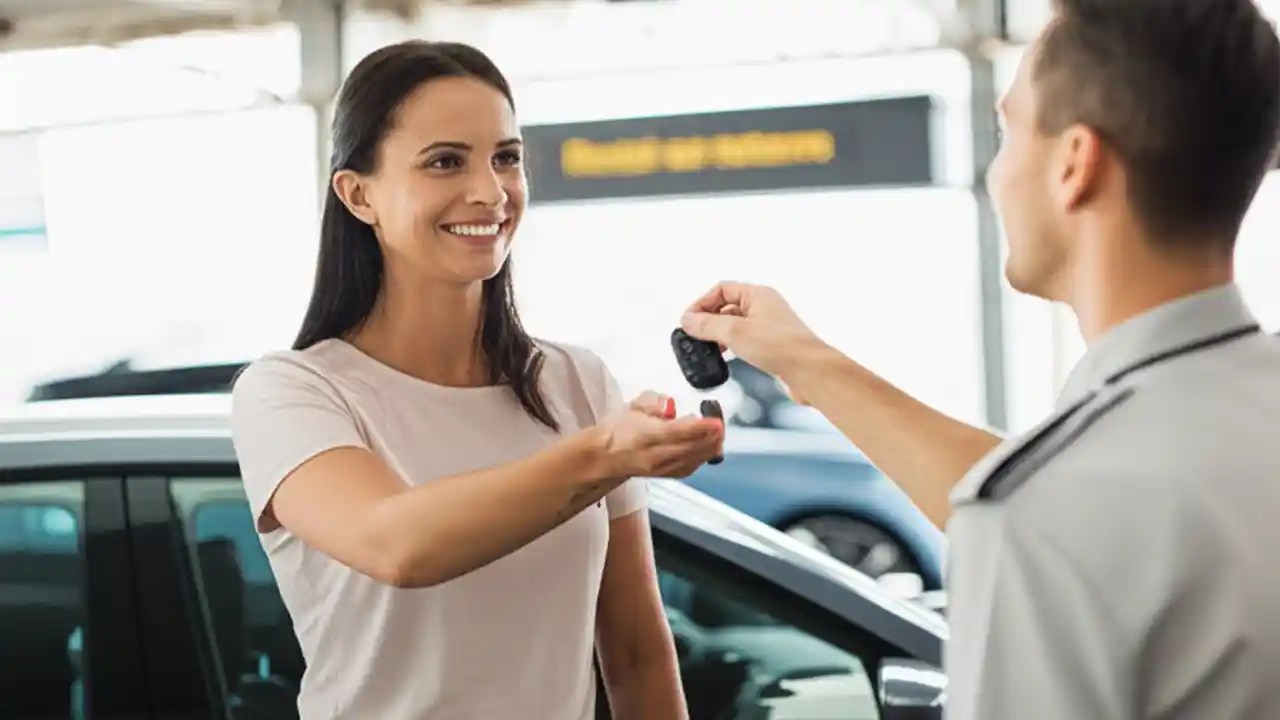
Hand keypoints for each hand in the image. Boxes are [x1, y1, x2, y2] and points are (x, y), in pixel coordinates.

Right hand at [595, 392, 723, 479]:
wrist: (605, 458)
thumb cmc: (619, 430)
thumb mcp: (632, 406)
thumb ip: (653, 401)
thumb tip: (668, 404)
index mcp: (644, 436)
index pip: (676, 433)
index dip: (699, 428)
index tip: (716, 421)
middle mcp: (654, 456)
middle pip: (691, 449)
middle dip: (711, 436)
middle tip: (720, 421)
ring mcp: (662, 469)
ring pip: (694, 460)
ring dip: (710, 446)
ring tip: (716, 431)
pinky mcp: (667, 475)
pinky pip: (691, 467)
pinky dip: (703, 456)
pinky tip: (708, 445)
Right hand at [680, 282, 826, 396]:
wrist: (810, 371)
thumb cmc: (779, 346)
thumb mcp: (735, 331)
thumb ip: (707, 325)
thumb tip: (687, 320)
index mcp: (758, 295)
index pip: (721, 290)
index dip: (702, 303)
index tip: (689, 321)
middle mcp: (764, 307)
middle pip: (727, 307)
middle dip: (708, 320)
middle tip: (694, 336)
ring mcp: (768, 327)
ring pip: (735, 325)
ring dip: (718, 335)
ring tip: (707, 349)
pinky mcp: (771, 346)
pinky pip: (744, 340)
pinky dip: (731, 346)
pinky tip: (725, 357)